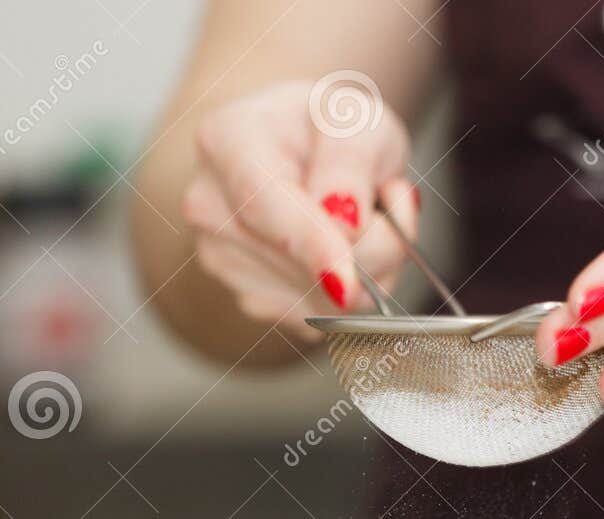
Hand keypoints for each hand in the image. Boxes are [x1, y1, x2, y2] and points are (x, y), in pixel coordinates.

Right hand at [183, 80, 418, 341]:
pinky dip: (354, 292)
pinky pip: (323, 316)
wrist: (308, 150)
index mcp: (227, 141)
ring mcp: (224, 261)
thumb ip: (352, 159)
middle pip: (301, 262)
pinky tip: (342, 250)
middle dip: (375, 246)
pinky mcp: (252, 301)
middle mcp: (210, 207)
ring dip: (372, 269)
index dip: (310, 246)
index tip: (349, 282)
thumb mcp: (359, 116)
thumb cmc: (331, 129)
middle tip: (394, 196)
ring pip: (322, 300)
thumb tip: (346, 222)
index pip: (263, 205)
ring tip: (363, 218)